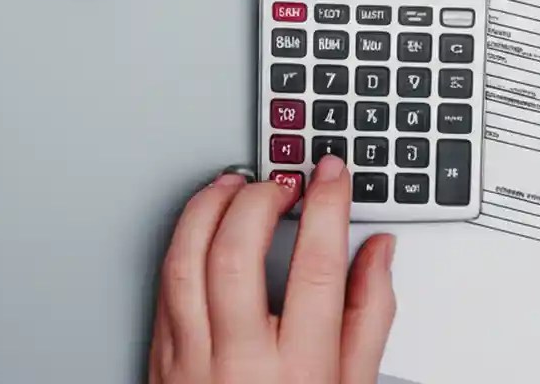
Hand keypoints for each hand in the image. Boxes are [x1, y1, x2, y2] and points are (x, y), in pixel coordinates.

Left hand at [149, 156, 395, 383]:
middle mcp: (240, 362)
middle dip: (260, 199)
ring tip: (234, 185)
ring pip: (187, 261)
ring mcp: (192, 360)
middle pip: (238, 254)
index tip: (331, 174)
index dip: (327, 206)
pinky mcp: (161, 359)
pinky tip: (203, 225)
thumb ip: (370, 315)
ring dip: (209, 208)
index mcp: (300, 370)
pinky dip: (184, 241)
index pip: (316, 267)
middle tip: (283, 182)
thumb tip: (378, 252)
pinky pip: (164, 284)